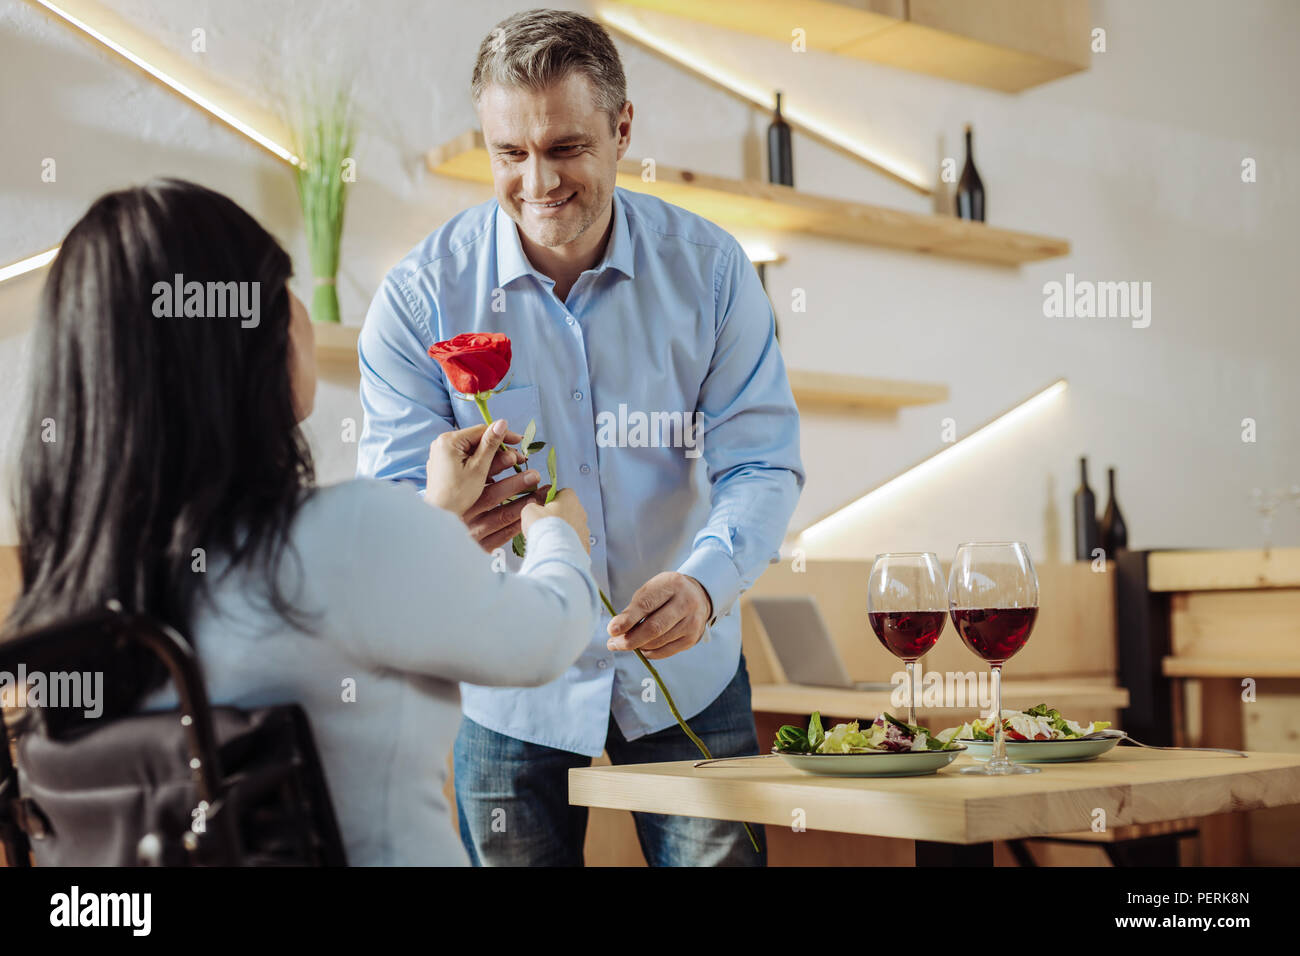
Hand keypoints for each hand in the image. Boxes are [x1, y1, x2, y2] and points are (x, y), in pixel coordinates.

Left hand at [426, 421, 540, 549]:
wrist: (439, 516)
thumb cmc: (457, 494)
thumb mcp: (479, 468)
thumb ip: (490, 444)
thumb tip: (502, 423)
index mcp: (449, 441)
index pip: (481, 430)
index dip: (502, 435)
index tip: (519, 441)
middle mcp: (443, 444)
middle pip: (477, 440)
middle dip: (499, 449)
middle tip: (519, 457)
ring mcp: (443, 455)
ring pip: (473, 451)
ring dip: (492, 457)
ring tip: (512, 464)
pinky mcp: (445, 465)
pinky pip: (466, 459)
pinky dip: (480, 464)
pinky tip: (495, 472)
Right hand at [522, 488, 589, 553]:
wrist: (556, 552)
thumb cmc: (545, 528)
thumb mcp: (530, 510)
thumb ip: (532, 504)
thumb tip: (533, 506)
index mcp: (569, 498)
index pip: (561, 493)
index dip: (549, 500)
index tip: (541, 507)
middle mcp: (581, 512)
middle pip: (567, 510)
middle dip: (556, 516)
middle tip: (543, 524)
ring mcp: (585, 529)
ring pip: (572, 527)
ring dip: (563, 531)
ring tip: (549, 539)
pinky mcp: (586, 545)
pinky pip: (575, 542)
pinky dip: (567, 544)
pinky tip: (557, 548)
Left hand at [605, 572, 713, 659]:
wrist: (697, 596)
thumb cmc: (666, 593)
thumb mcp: (651, 590)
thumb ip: (634, 608)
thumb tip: (616, 631)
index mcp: (672, 584)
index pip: (646, 604)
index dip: (627, 619)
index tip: (611, 630)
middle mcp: (685, 602)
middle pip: (654, 628)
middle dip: (630, 639)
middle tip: (613, 644)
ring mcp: (692, 622)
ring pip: (658, 642)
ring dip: (638, 646)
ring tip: (625, 643)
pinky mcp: (692, 638)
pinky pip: (666, 651)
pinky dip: (650, 652)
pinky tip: (642, 647)